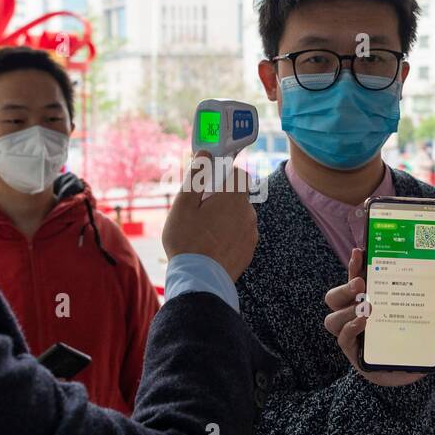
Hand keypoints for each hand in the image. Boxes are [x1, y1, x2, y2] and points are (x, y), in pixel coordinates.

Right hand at [162, 151, 257, 282]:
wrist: (199, 281)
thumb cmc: (187, 240)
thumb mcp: (183, 204)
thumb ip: (196, 176)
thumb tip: (205, 154)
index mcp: (234, 197)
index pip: (239, 174)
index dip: (225, 176)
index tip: (209, 186)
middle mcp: (248, 213)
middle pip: (238, 196)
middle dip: (223, 199)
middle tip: (200, 212)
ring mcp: (251, 234)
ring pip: (240, 216)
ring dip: (227, 218)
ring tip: (204, 232)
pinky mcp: (249, 251)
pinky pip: (241, 235)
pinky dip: (230, 235)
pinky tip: (212, 246)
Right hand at [323, 247, 434, 386]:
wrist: (410, 374)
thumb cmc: (414, 340)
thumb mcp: (430, 321)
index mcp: (369, 299)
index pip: (355, 277)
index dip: (355, 264)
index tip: (360, 251)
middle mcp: (354, 314)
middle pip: (334, 296)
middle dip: (345, 286)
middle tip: (361, 283)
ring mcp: (351, 333)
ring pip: (333, 318)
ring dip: (347, 310)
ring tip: (366, 307)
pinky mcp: (353, 351)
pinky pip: (343, 338)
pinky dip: (351, 329)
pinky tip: (363, 324)